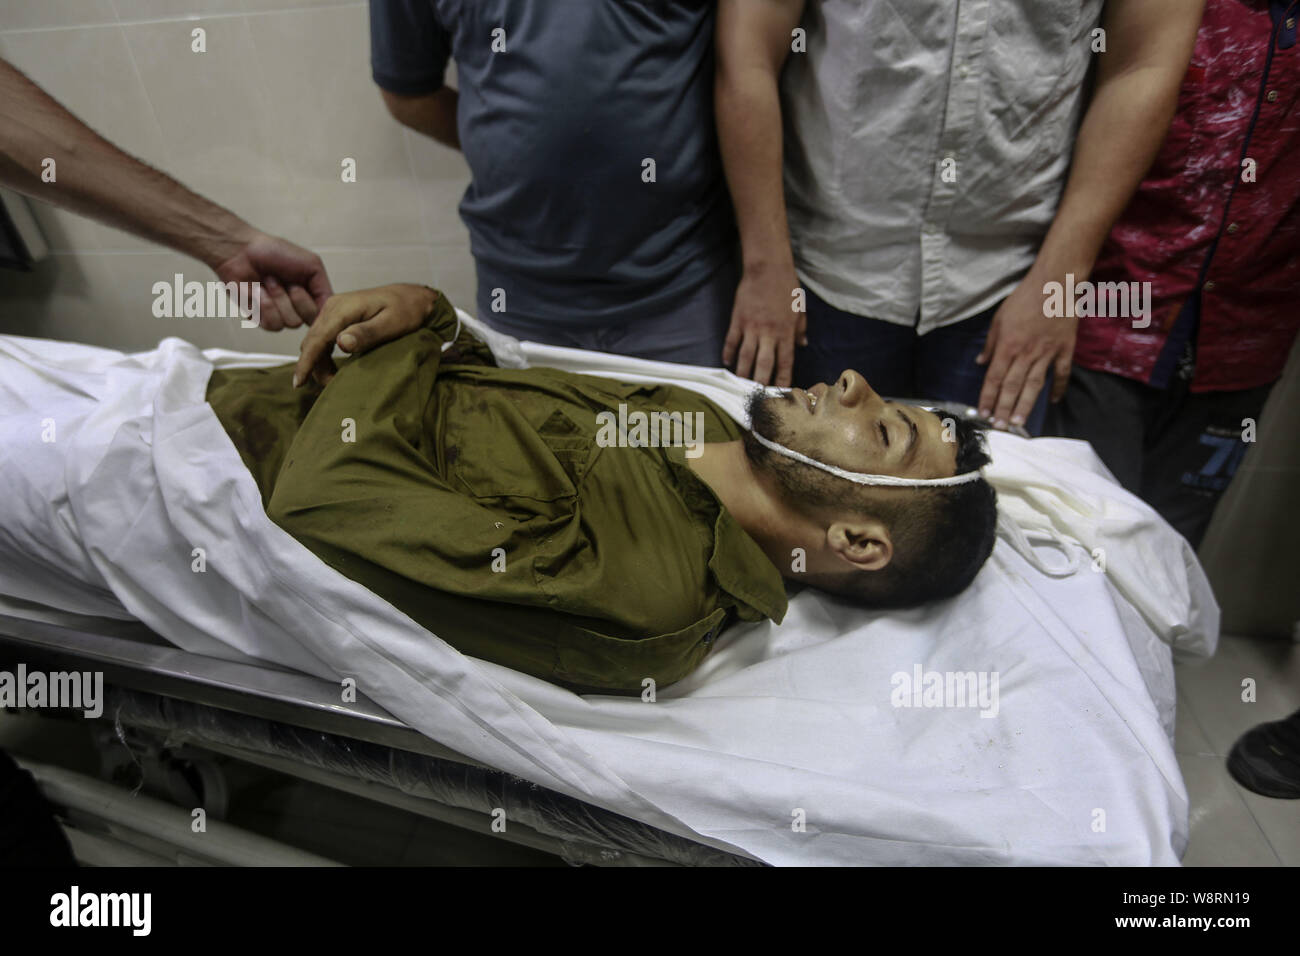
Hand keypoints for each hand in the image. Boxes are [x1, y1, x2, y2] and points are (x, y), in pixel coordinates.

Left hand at [212, 230, 332, 330]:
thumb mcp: (312, 264)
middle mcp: (297, 308)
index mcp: (312, 295)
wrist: (241, 251)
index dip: (314, 306)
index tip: (301, 287)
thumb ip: (325, 289)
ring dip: (277, 298)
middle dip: (295, 298)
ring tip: (268, 282)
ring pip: (288, 323)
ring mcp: (279, 315)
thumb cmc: (274, 252)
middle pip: (307, 320)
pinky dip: (262, 303)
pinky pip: (271, 323)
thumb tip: (328, 313)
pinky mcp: (261, 319)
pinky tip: (256, 290)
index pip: (323, 315)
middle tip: (284, 280)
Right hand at [293, 283, 438, 387]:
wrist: (413, 298)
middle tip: (328, 388)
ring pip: (315, 341)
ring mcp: (333, 311)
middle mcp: (332, 307)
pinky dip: (323, 355)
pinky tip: (332, 368)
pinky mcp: (337, 317)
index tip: (298, 383)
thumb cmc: (407, 310)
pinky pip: (322, 338)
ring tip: (332, 381)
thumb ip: (367, 333)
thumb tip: (341, 343)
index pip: (317, 338)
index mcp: (343, 308)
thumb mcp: (391, 324)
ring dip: (318, 363)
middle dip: (313, 367)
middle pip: (312, 341)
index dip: (306, 362)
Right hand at [723, 263, 805, 385]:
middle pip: (764, 365)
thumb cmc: (787, 287)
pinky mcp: (738, 320)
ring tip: (740, 387)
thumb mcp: (799, 308)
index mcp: (786, 333)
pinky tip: (727, 363)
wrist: (767, 268)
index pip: (785, 363)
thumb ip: (800, 329)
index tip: (782, 394)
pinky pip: (731, 341)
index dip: (783, 380)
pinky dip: (728, 353)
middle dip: (761, 384)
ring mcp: (751, 328)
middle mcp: (769, 334)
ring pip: (745, 357)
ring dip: (743, 374)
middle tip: (757, 398)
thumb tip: (803, 344)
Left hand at [975, 272, 1076, 428]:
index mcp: (1008, 345)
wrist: (1055, 283)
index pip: (994, 377)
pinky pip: (1062, 373)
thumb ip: (990, 343)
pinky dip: (1058, 388)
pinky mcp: (1065, 349)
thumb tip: (981, 362)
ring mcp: (1047, 353)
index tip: (983, 412)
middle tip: (999, 427)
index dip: (987, 397)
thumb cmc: (1024, 298)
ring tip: (1018, 424)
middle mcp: (1026, 353)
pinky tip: (1054, 402)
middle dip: (1004, 408)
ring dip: (1025, 406)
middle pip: (1013, 386)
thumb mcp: (999, 318)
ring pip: (1034, 385)